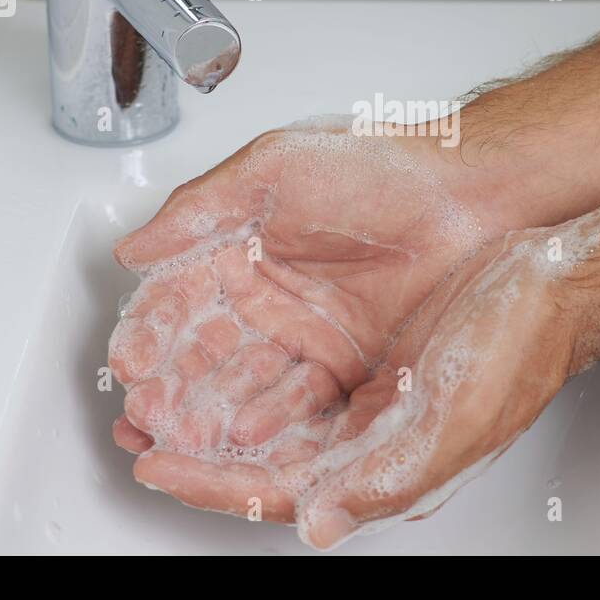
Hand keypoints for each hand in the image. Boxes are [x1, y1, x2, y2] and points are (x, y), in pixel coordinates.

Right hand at [107, 122, 501, 492]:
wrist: (467, 194)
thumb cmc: (377, 166)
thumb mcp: (273, 169)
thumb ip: (200, 209)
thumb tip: (133, 247)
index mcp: (238, 246)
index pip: (178, 297)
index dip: (151, 330)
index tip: (133, 359)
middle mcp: (266, 295)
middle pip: (204, 350)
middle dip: (171, 385)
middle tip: (145, 412)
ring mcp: (304, 333)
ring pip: (244, 383)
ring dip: (210, 412)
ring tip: (181, 434)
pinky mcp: (346, 365)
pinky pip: (300, 401)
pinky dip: (269, 420)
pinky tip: (241, 433)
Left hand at [126, 222, 596, 548]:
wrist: (551, 274)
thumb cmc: (522, 344)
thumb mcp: (457, 421)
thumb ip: (386, 479)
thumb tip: (320, 524)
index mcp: (386, 463)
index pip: (278, 487)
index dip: (210, 478)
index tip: (152, 460)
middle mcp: (369, 432)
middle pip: (263, 452)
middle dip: (197, 442)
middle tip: (137, 423)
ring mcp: (367, 389)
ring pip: (271, 406)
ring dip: (215, 399)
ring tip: (161, 386)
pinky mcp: (368, 346)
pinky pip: (292, 361)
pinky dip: (250, 357)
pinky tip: (221, 343)